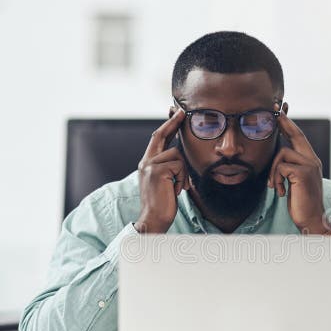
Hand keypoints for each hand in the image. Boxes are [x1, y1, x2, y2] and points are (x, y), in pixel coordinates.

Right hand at [134, 109, 188, 233]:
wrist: (154, 219)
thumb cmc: (163, 204)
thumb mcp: (165, 181)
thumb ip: (169, 167)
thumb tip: (181, 154)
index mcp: (147, 163)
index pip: (157, 139)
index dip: (167, 126)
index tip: (176, 114)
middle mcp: (145, 161)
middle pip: (161, 135)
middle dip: (173, 122)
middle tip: (182, 111)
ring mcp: (150, 165)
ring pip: (178, 155)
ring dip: (184, 173)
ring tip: (179, 187)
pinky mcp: (157, 171)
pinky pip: (180, 166)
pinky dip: (183, 179)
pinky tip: (177, 190)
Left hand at [268, 104, 328, 233]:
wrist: (311, 219)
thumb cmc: (301, 202)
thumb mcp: (294, 181)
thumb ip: (289, 167)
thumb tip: (278, 157)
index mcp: (310, 160)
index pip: (299, 137)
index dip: (289, 124)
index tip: (280, 111)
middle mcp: (312, 159)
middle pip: (296, 134)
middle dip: (284, 122)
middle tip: (275, 111)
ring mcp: (310, 165)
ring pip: (282, 153)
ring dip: (273, 171)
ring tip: (275, 186)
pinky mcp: (303, 173)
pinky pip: (281, 167)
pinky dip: (276, 179)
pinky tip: (280, 192)